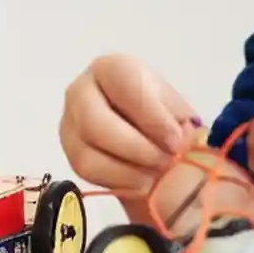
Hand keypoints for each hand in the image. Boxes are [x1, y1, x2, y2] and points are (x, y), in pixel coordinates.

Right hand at [59, 54, 195, 198]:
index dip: (150, 114)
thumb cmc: (160, 113)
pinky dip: (118, 183)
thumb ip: (179, 120)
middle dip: (136, 148)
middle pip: (95, 122)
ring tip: (157, 175)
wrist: (143, 131)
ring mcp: (69, 123)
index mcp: (111, 69)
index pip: (122, 83)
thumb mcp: (175, 107)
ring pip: (87, 154)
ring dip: (128, 171)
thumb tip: (184, 139)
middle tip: (167, 161)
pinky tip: (142, 183)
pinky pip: (86, 174)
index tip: (176, 140)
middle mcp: (81, 91)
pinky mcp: (69, 153)